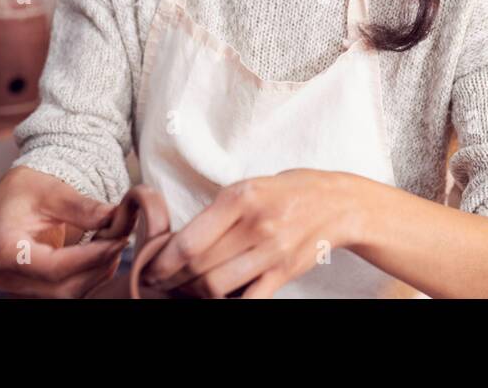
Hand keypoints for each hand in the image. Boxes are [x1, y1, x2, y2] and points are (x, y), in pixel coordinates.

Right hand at [0, 167, 125, 297]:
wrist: (13, 198)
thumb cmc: (29, 190)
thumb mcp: (54, 191)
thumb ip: (83, 207)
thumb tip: (115, 216)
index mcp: (4, 249)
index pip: (54, 267)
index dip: (91, 257)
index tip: (119, 240)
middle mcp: (6, 275)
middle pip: (61, 288)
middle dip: (98, 266)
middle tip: (122, 239)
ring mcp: (17, 287)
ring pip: (67, 294)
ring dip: (97, 273)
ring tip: (114, 243)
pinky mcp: (32, 290)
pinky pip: (67, 291)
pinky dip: (90, 276)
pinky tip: (104, 254)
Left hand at [143, 169, 360, 298]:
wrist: (338, 202)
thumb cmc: (289, 190)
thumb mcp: (250, 186)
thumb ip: (218, 212)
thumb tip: (178, 242)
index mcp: (241, 197)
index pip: (188, 241)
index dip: (162, 262)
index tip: (149, 268)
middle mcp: (256, 225)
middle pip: (198, 267)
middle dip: (171, 280)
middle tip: (160, 282)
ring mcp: (273, 252)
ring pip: (217, 287)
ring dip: (194, 293)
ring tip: (185, 289)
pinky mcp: (285, 272)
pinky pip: (248, 299)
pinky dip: (227, 303)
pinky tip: (216, 298)